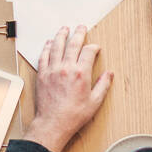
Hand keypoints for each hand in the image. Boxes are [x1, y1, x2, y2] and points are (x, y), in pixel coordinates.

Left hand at [24, 25, 114, 151]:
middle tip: (81, 27)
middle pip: (72, 44)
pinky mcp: (42, 75)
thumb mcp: (94, 102)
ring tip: (64, 29)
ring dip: (61, 35)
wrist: (53, 124)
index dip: (93, 47)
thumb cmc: (73, 115)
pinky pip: (43, 56)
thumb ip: (103, 85)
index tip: (95, 48)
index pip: (88, 52)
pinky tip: (49, 43)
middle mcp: (66, 68)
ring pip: (57, 46)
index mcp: (81, 74)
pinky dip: (47, 47)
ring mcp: (52, 70)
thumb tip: (109, 74)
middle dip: (78, 33)